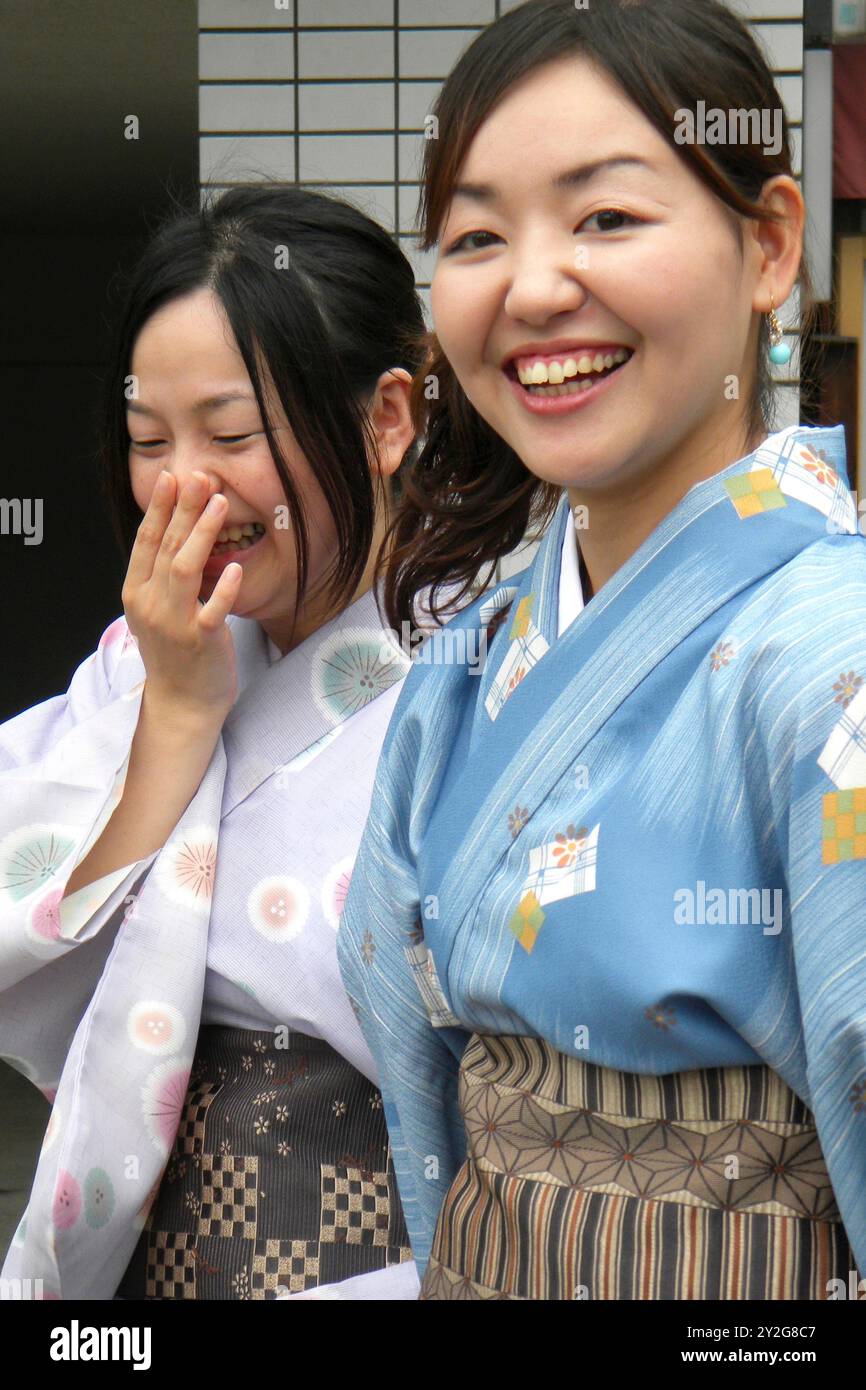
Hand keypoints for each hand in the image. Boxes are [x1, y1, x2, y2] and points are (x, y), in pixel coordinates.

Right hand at [121, 470, 241, 717]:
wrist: (181, 703)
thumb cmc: (176, 652)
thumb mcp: (157, 609)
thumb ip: (162, 575)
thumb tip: (178, 530)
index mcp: (136, 592)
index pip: (146, 541)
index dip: (158, 508)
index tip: (170, 476)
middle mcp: (150, 604)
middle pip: (167, 546)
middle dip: (183, 508)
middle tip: (199, 475)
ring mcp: (174, 623)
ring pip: (185, 569)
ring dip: (202, 533)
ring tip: (220, 503)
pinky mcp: (202, 641)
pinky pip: (212, 610)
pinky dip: (224, 589)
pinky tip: (236, 569)